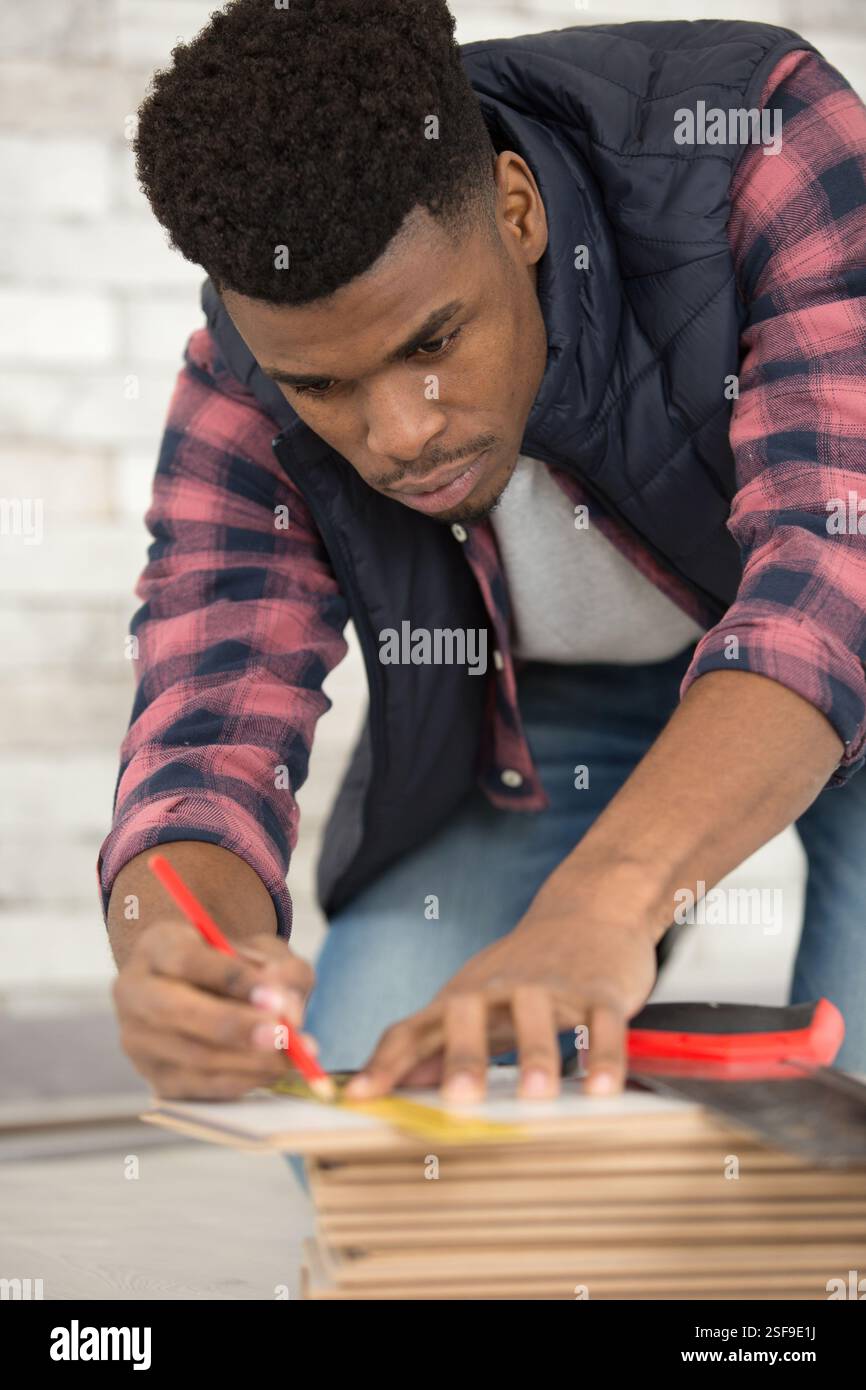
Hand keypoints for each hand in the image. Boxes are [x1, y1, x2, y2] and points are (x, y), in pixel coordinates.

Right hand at [113, 918, 317, 1098]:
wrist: (206, 993)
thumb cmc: (236, 967)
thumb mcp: (264, 952)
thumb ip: (281, 970)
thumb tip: (287, 1010)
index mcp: (157, 945)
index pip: (186, 959)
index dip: (232, 979)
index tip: (276, 997)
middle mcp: (135, 991)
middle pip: (176, 1011)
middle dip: (234, 1026)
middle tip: (282, 1034)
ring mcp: (139, 1040)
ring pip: (192, 1055)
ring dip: (248, 1060)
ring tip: (292, 1055)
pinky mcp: (154, 1078)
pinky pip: (200, 1087)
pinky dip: (243, 1081)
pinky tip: (274, 1070)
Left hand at [344, 881, 657, 1102]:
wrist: (589, 912)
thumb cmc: (524, 973)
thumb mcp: (474, 1004)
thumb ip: (435, 1043)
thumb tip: (390, 1083)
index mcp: (461, 999)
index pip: (413, 1030)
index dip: (385, 1063)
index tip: (359, 1098)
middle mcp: (498, 989)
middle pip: (468, 1013)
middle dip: (462, 1055)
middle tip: (459, 1099)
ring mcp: (549, 987)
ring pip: (537, 1014)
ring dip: (535, 1053)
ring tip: (536, 1095)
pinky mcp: (597, 991)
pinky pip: (600, 1022)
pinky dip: (602, 1054)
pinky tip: (602, 1088)